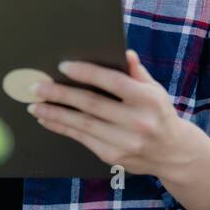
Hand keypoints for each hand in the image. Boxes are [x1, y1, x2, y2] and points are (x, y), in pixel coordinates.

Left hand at [27, 49, 199, 178]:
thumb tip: (124, 52)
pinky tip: (48, 119)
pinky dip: (62, 127)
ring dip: (55, 113)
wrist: (173, 154)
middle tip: (37, 86)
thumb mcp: (155, 90)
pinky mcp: (113, 156)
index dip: (87, 73)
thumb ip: (137, 73)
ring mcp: (125, 141)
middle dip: (60, 94)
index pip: (113, 82)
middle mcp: (137, 121)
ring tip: (35, 104)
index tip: (63, 67)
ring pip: (82, 124)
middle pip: (91, 104)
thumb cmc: (159, 114)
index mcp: (148, 99)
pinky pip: (82, 138)